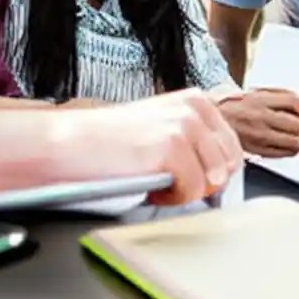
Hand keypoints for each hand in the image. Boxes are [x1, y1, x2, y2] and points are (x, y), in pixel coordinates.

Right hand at [64, 88, 243, 205]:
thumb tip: (221, 174)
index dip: (212, 172)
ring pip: (213, 179)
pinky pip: (192, 188)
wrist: (66, 144)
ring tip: (154, 180)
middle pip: (228, 165)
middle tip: (167, 179)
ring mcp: (184, 125)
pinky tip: (147, 183)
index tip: (186, 176)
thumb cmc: (108, 143)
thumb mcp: (161, 130)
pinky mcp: (171, 146)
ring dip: (185, 190)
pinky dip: (171, 196)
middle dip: (202, 182)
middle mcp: (194, 108)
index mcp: (196, 101)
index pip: (232, 148)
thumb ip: (195, 144)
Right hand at [219, 88, 298, 157]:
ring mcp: (259, 135)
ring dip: (297, 138)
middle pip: (295, 123)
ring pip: (293, 140)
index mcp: (259, 99)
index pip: (292, 101)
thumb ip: (279, 96)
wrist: (213, 120)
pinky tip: (285, 144)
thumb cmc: (234, 107)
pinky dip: (289, 149)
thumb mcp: (255, 92)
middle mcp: (260, 117)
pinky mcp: (257, 150)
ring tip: (293, 135)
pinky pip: (283, 152)